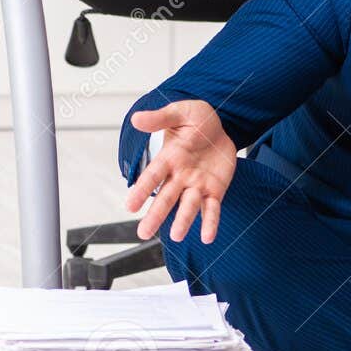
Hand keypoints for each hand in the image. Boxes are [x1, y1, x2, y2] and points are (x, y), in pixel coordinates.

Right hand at [124, 99, 237, 243]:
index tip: (130, 206)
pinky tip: (208, 237)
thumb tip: (136, 118)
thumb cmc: (196, 120)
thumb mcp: (180, 113)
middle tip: (143, 233)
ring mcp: (197, 185)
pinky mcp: (214, 191)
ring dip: (182, 221)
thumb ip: (160, 118)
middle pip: (166, 197)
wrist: (220, 127)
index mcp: (169, 157)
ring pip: (188, 206)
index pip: (152, 176)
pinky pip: (212, 209)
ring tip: (176, 236)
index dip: (142, 190)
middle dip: (155, 215)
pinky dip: (210, 222)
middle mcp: (180, 175)